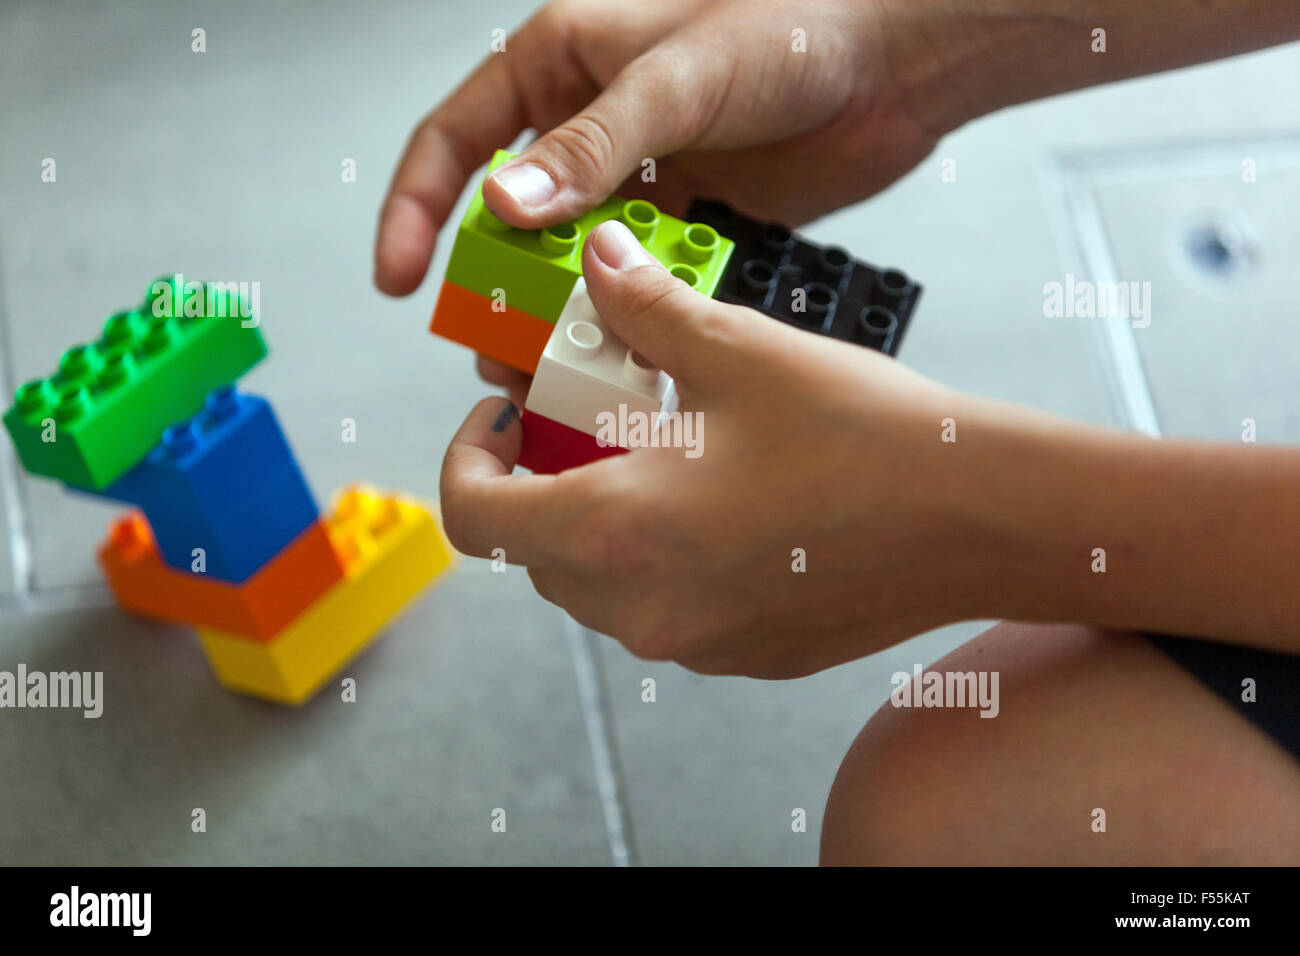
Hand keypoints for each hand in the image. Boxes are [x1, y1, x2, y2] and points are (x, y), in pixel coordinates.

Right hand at [376, 0, 950, 400]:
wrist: (892, 66)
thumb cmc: (789, 27)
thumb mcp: (676, 76)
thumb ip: (591, 143)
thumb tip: (504, 203)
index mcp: (558, 65)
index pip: (456, 142)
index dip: (418, 211)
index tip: (400, 279)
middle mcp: (587, 128)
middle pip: (509, 220)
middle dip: (495, 286)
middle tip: (498, 346)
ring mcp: (636, 180)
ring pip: (568, 260)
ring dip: (558, 312)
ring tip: (556, 366)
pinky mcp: (685, 222)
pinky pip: (634, 280)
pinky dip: (624, 316)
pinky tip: (622, 350)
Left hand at [439, 220, 1005, 677]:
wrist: (981, 521)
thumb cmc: (865, 437)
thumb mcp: (738, 352)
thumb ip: (643, 310)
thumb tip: (597, 263)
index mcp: (617, 533)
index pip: (473, 517)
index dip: (469, 456)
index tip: (509, 412)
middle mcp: (641, 609)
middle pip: (533, 550)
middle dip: (542, 476)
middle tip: (592, 412)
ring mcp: (694, 644)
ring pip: (596, 582)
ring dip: (599, 514)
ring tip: (664, 447)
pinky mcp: (742, 655)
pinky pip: (661, 606)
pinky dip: (659, 553)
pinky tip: (723, 497)